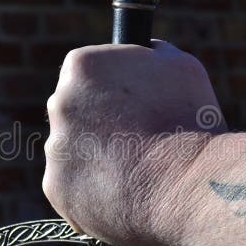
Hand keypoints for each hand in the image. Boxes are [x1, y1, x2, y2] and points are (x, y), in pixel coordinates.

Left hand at [42, 40, 224, 245]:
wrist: (190, 185)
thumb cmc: (190, 121)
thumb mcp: (179, 66)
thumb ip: (150, 54)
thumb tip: (146, 52)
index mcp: (81, 66)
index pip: (85, 72)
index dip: (110, 88)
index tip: (131, 106)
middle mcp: (58, 104)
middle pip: (73, 111)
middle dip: (98, 122)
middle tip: (134, 139)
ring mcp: (55, 149)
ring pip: (73, 151)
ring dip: (96, 157)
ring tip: (136, 171)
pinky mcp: (56, 188)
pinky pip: (72, 187)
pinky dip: (93, 191)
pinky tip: (124, 193)